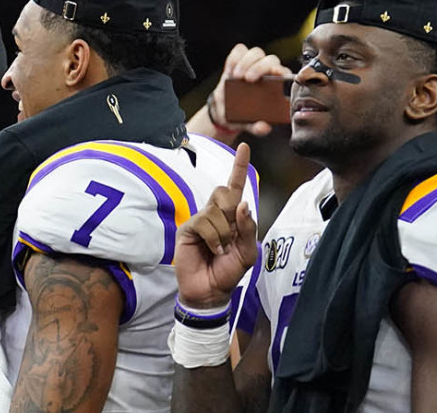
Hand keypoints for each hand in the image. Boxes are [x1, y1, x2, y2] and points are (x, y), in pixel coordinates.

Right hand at [173, 143, 257, 308]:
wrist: (211, 291)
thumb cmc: (229, 271)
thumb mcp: (248, 251)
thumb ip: (248, 228)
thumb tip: (242, 204)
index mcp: (232, 216)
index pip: (236, 187)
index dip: (240, 166)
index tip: (244, 146)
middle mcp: (215, 213)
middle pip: (225, 192)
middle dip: (232, 213)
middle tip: (231, 238)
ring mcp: (200, 220)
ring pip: (216, 210)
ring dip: (224, 233)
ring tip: (221, 250)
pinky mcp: (188, 228)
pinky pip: (204, 222)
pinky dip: (213, 239)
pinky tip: (212, 250)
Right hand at [208, 44, 292, 137]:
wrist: (222, 111)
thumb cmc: (240, 116)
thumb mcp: (248, 124)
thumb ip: (256, 127)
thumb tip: (264, 127)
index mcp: (274, 86)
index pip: (283, 72)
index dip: (281, 70)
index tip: (275, 74)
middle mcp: (265, 72)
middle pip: (270, 59)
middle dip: (260, 67)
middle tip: (248, 79)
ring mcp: (250, 64)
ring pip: (255, 52)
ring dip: (247, 61)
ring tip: (236, 76)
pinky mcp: (236, 61)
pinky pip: (238, 51)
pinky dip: (235, 58)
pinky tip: (230, 70)